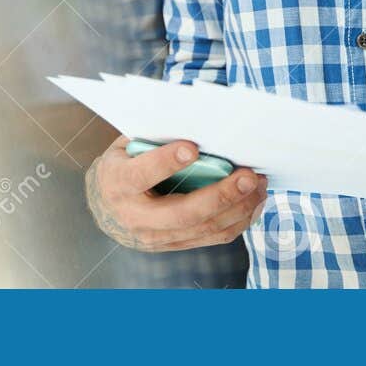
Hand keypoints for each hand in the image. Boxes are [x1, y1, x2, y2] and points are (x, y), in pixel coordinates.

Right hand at [85, 134, 267, 250]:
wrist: (106, 207)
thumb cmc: (124, 163)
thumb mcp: (127, 145)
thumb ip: (154, 136)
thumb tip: (197, 121)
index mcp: (118, 183)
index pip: (141, 174)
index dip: (165, 162)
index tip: (192, 147)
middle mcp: (136, 217)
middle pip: (184, 212)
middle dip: (221, 194)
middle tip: (249, 175)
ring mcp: (157, 237)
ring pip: (205, 228)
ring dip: (239, 208)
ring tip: (259, 185)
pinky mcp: (176, 245)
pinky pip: (213, 237)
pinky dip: (238, 220)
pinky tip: (253, 202)